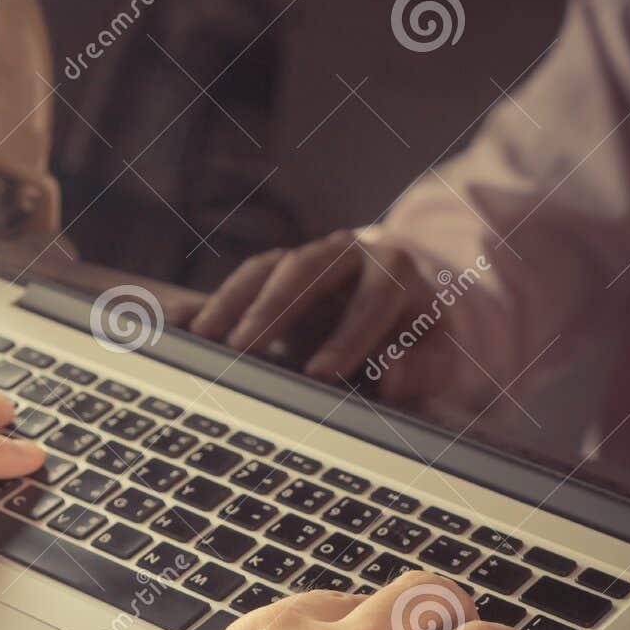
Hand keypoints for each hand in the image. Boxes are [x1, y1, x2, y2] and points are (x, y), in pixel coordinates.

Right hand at [188, 230, 454, 399]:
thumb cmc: (415, 342)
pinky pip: (243, 280)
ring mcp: (307, 258)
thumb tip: (391, 375)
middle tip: (245, 350)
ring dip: (235, 304)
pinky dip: (218, 302)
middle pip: (307, 270)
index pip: (376, 296)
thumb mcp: (435, 360)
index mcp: (396, 271)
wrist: (397, 312)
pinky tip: (194, 330)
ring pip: (268, 269)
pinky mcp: (275, 271)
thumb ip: (421, 369)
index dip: (349, 335)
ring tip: (209, 343)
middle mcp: (348, 253)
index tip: (321, 374)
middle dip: (274, 310)